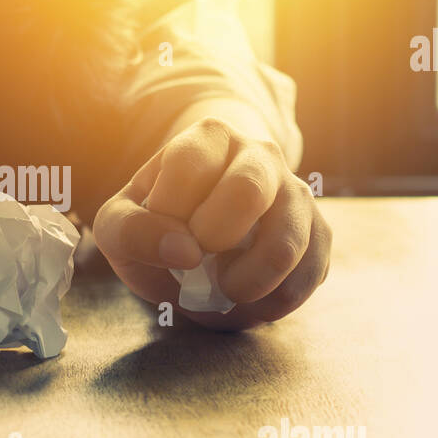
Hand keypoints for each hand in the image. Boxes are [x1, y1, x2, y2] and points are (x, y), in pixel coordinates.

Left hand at [93, 117, 330, 329]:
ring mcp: (297, 192)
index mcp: (209, 136)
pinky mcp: (320, 234)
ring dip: (244, 283)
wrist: (200, 243)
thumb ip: (130, 231)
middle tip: (195, 258)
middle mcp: (261, 153)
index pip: (188, 167)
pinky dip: (272, 301)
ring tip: (224, 285)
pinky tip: (250, 294)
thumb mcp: (118, 225)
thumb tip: (186, 252)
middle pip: (247, 191)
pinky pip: (308, 274)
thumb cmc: (157, 226)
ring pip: (285, 242)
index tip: (161, 230)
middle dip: (211, 240)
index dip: (166, 214)